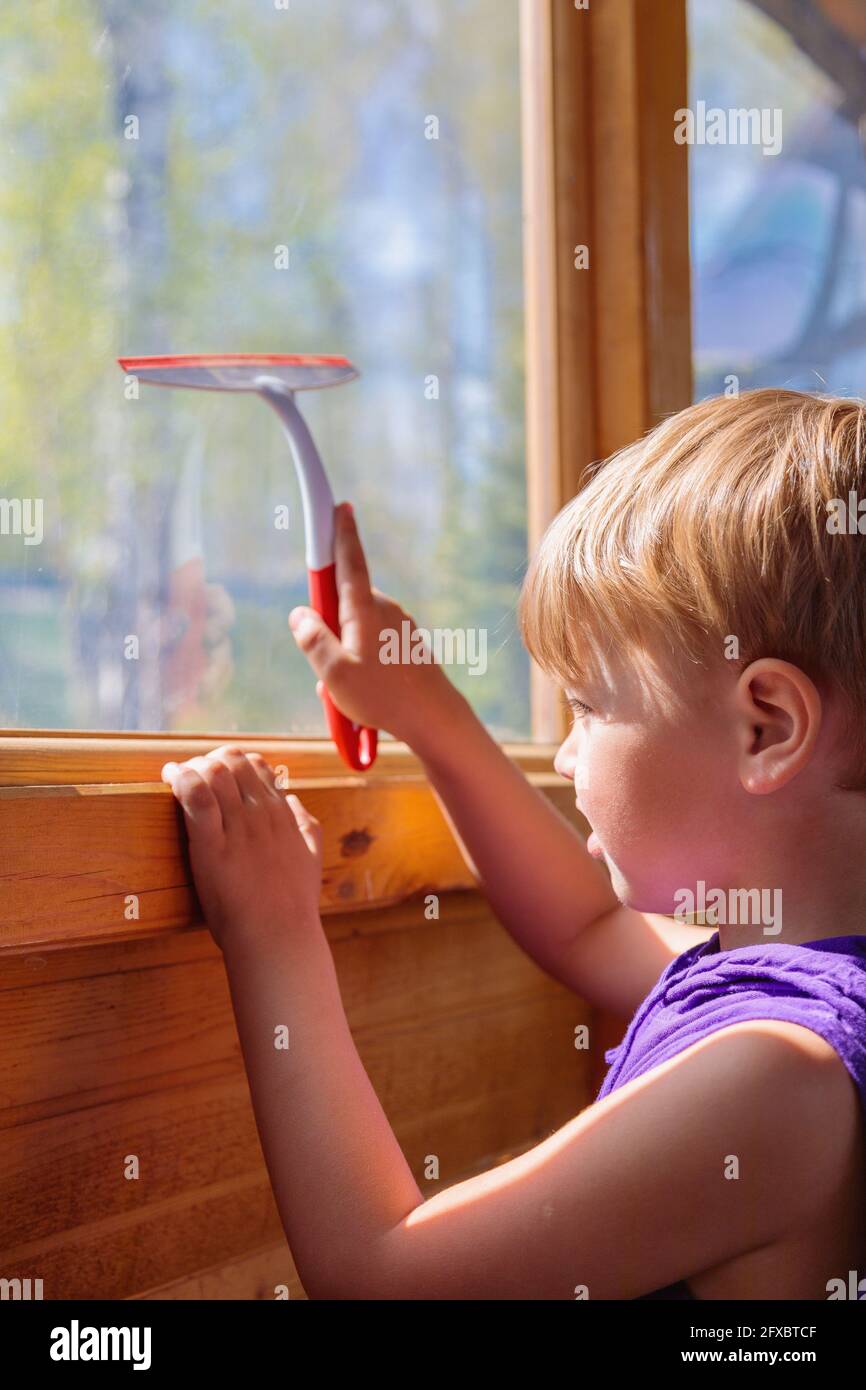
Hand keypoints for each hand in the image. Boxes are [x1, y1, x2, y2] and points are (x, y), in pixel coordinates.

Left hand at [160, 745, 322, 952]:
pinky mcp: (211, 845)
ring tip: (175, 777)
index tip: (216, 775)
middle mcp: (261, 813)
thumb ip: (305, 824)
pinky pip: (194, 795)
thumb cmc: (293, 904)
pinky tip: (169, 779)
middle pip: (232, 761)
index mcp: (282, 814)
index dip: (231, 762)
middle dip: (208, 759)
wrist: (278, 935)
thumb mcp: (312, 856)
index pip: (256, 765)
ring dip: (191, 767)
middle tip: (190, 774)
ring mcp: (237, 827)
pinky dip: (179, 778)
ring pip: (214, 771)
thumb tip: (293, 799)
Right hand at [288, 502, 455, 748]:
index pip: (349, 560)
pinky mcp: (405, 644)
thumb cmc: (384, 697)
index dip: (340, 532)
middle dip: (326, 627)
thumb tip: (300, 614)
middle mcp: (384, 609)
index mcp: (365, 608)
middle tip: (325, 668)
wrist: (435, 719)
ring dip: (341, 654)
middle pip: (342, 602)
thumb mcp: (334, 673)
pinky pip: (371, 645)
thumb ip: (312, 640)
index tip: (339, 505)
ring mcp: (398, 626)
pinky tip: (362, 698)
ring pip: (354, 629)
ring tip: (346, 694)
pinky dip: (359, 665)